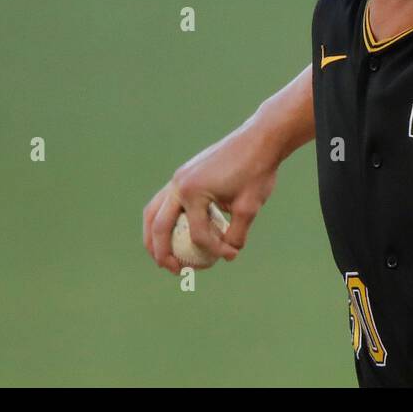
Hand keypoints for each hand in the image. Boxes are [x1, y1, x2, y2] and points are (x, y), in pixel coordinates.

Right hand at [143, 126, 279, 274]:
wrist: (258, 140)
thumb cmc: (256, 172)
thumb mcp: (250, 207)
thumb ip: (236, 233)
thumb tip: (228, 253)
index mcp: (193, 192)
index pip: (198, 233)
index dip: (214, 250)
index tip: (231, 255)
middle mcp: (178, 184)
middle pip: (159, 226)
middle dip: (163, 253)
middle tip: (175, 271)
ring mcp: (177, 178)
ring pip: (153, 213)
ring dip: (154, 237)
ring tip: (163, 258)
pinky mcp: (183, 175)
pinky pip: (164, 202)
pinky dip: (163, 220)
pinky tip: (175, 233)